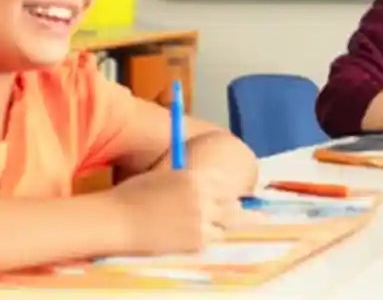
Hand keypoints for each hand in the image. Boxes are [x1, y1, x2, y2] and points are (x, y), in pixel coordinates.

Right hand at [107, 168, 239, 255]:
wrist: (115, 221)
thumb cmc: (131, 197)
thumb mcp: (164, 177)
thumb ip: (188, 180)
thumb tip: (204, 182)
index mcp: (196, 178)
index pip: (224, 182)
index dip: (220, 191)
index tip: (217, 196)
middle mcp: (203, 197)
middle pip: (232, 204)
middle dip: (226, 209)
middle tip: (219, 214)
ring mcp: (202, 220)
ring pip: (227, 223)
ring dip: (219, 225)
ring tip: (203, 226)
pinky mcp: (196, 240)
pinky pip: (213, 239)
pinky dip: (207, 238)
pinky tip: (193, 236)